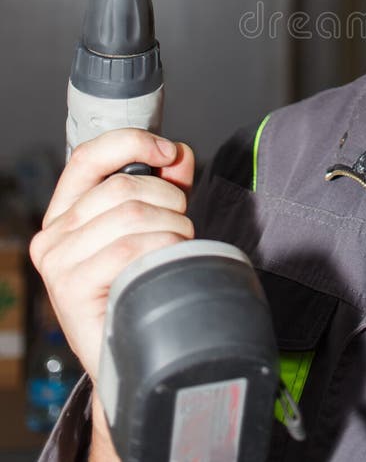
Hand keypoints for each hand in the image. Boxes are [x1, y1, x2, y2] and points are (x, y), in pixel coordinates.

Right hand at [30, 129, 194, 385]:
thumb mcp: (151, 225)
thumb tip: (179, 154)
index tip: (169, 150)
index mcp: (66, 210)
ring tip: (177, 245)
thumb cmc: (138, 285)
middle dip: (169, 198)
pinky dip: (162, 248)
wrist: (126, 354)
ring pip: (131, 215)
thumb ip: (164, 185)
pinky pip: (129, 248)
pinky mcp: (68, 288)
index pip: (88, 156)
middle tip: (181, 222)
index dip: (132, 142)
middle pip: (123, 187)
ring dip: (172, 226)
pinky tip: (167, 262)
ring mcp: (56, 262)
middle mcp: (52, 234)